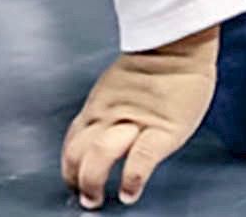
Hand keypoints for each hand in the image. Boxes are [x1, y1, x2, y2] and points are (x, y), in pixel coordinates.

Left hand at [62, 25, 219, 208]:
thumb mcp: (121, 87)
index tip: (71, 179)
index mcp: (99, 105)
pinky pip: (141, 159)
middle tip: (82, 196)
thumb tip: (106, 129)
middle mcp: (108, 115)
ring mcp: (132, 122)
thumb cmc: (157, 63)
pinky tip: (128, 193)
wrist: (177, 44)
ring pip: (100, 155)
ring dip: (93, 182)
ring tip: (96, 200)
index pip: (73, 140)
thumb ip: (112, 109)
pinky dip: (131, 180)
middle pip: (78, 150)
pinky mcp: (162, 130)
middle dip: (75, 178)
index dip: (69, 163)